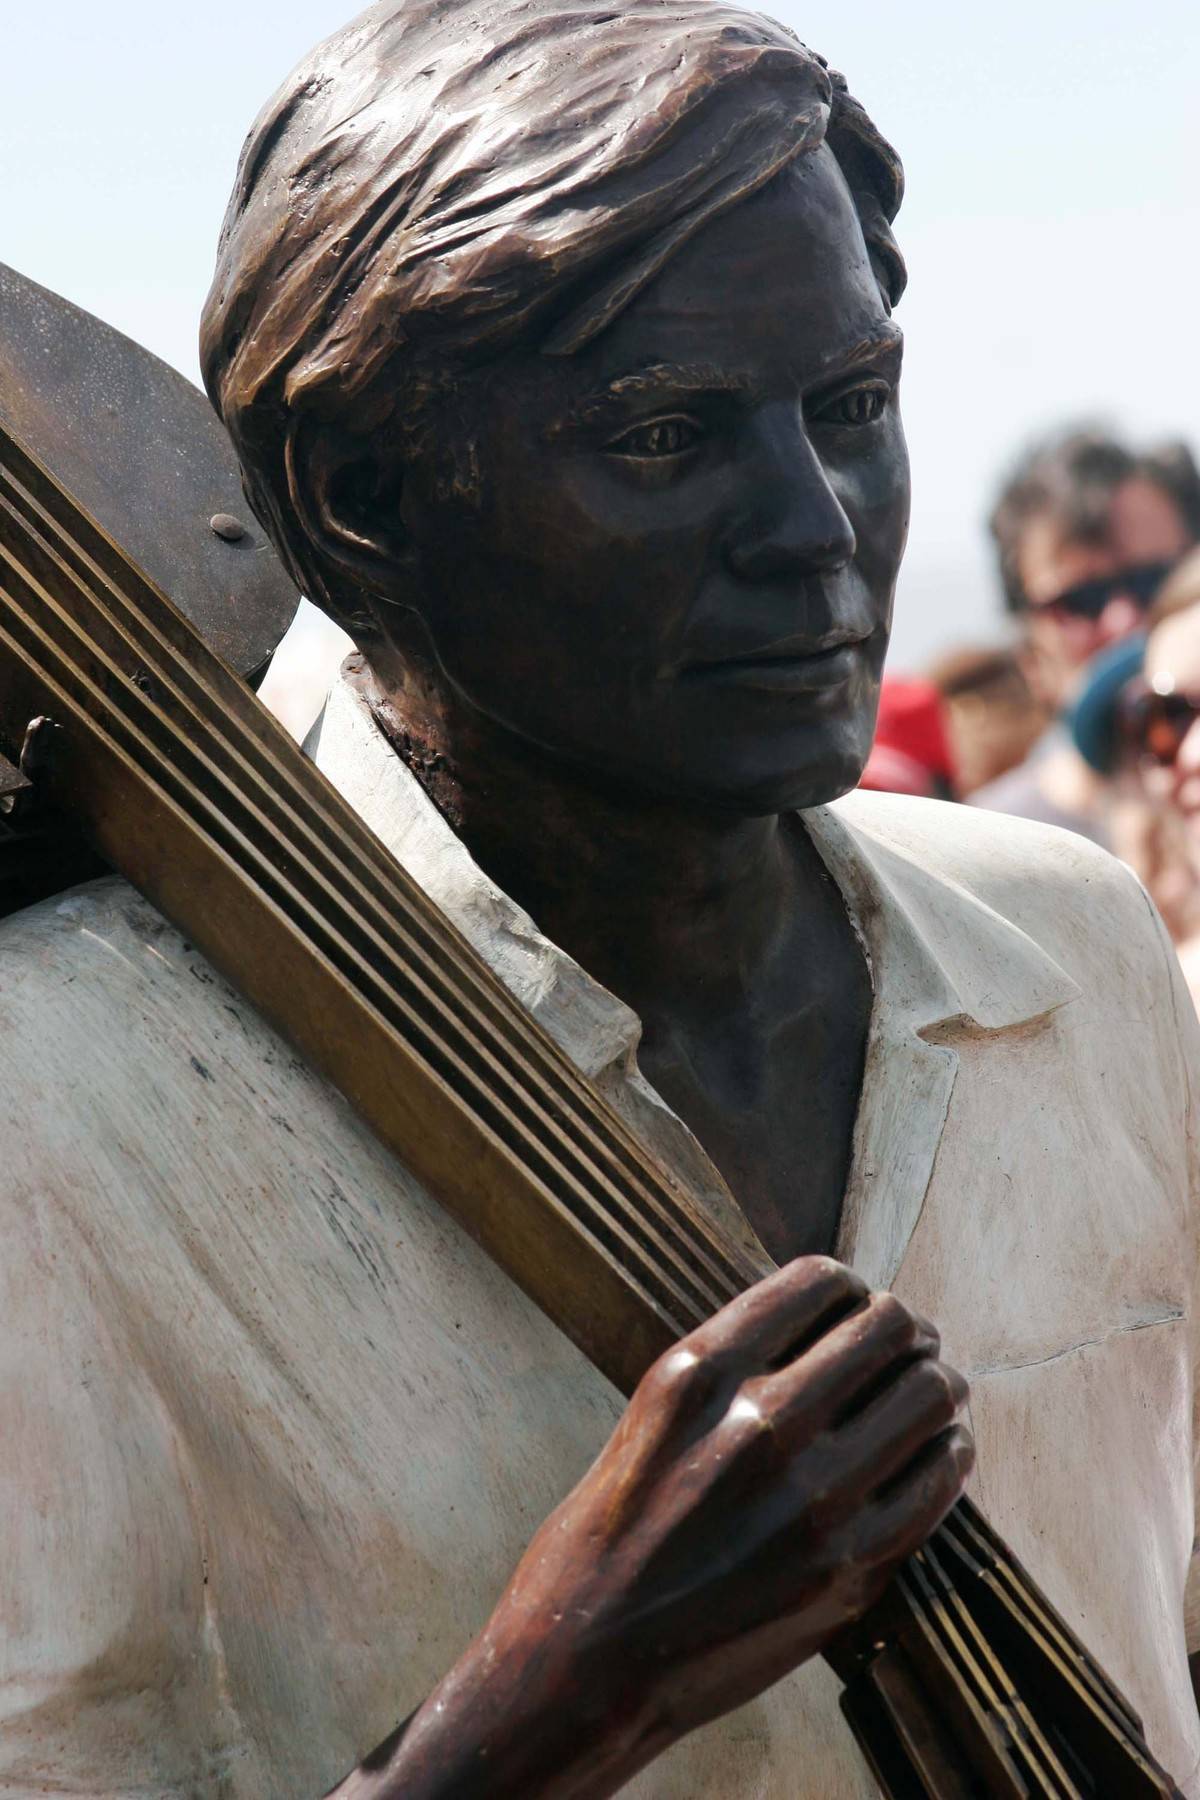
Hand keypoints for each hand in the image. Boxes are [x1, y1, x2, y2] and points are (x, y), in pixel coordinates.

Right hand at [338, 1257, 971, 1798]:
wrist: (591, 1659)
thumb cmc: (612, 1530)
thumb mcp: (653, 1412)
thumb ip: (735, 1363)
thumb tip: (829, 1323)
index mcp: (700, 1373)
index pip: (820, 1282)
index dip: (850, 1285)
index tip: (856, 1302)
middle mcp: (760, 1424)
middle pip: (886, 1328)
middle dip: (905, 1327)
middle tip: (908, 1341)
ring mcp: (811, 1501)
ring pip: (928, 1396)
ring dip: (936, 1383)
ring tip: (929, 1390)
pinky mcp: (849, 1569)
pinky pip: (938, 1481)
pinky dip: (948, 1451)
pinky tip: (937, 1449)